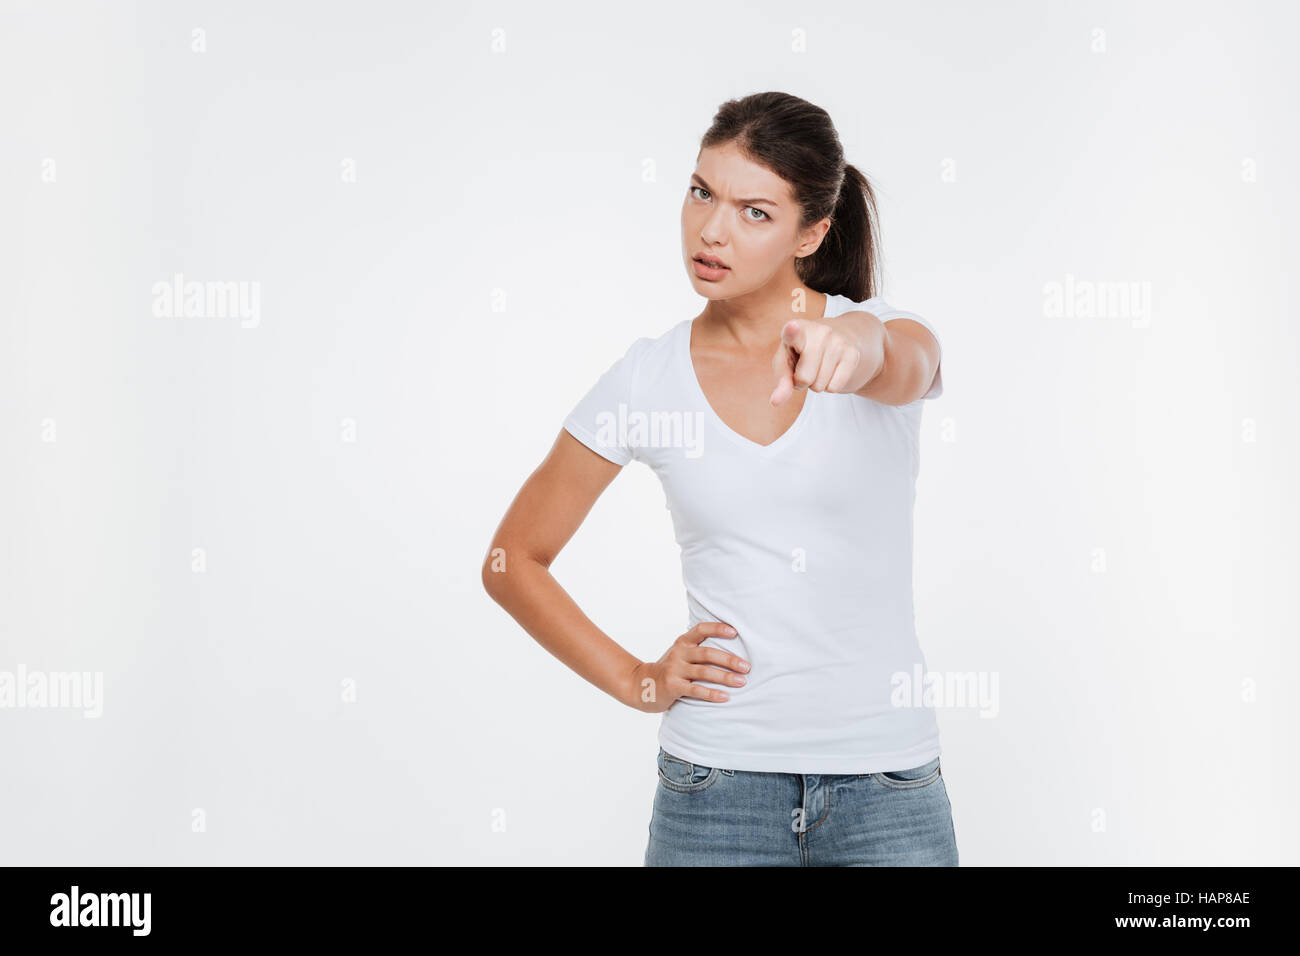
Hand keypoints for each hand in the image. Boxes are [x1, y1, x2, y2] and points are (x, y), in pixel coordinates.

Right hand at [627, 622, 749, 712]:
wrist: (642, 685)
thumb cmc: (670, 669)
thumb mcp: (680, 653)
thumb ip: (698, 649)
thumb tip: (732, 648)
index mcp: (683, 642)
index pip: (701, 630)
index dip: (717, 629)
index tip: (735, 632)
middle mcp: (678, 653)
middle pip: (708, 654)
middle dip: (730, 660)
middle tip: (747, 667)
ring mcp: (674, 670)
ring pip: (704, 672)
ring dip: (725, 677)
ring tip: (742, 682)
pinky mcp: (673, 686)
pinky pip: (696, 690)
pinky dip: (712, 693)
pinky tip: (725, 697)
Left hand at [769, 312, 881, 405]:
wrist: (836, 338)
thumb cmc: (800, 352)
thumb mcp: (785, 363)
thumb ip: (781, 381)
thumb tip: (775, 402)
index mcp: (796, 330)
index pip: (793, 332)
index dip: (792, 331)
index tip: (792, 327)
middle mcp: (819, 331)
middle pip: (805, 378)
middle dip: (803, 381)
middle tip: (806, 367)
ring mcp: (838, 341)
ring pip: (820, 385)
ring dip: (816, 383)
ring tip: (818, 366)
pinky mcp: (853, 353)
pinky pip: (834, 387)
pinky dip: (830, 386)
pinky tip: (830, 370)